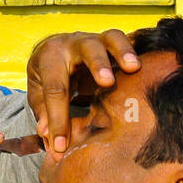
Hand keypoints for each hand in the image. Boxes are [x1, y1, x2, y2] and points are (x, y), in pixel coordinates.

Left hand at [26, 30, 139, 158]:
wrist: (54, 49)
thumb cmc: (47, 77)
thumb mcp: (38, 94)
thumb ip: (43, 113)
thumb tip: (47, 135)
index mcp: (49, 58)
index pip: (55, 89)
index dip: (58, 119)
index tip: (61, 145)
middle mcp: (72, 44)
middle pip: (86, 49)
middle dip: (97, 65)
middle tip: (108, 82)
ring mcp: (94, 40)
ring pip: (111, 37)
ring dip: (122, 51)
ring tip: (134, 67)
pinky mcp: (111, 43)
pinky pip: (126, 40)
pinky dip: (135, 50)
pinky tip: (144, 65)